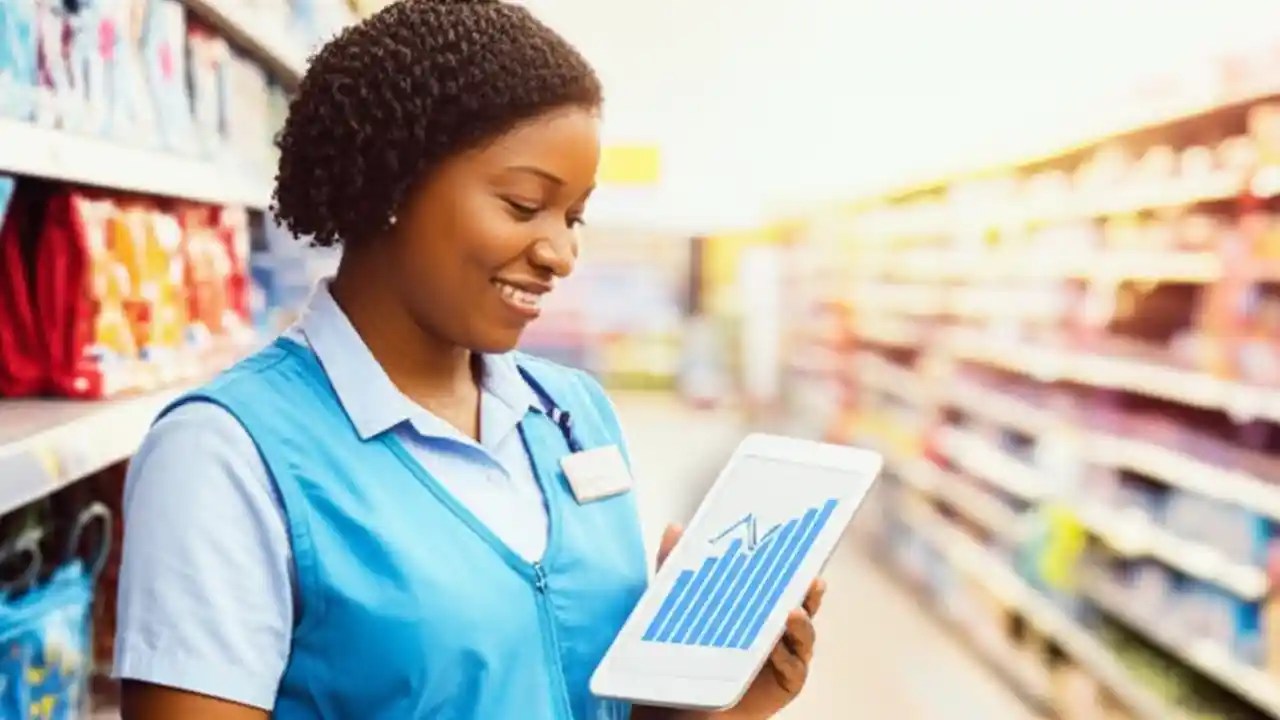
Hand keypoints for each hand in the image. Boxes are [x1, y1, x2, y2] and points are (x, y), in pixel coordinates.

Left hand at [656, 525, 824, 719]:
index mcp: (759, 604)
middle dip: (809, 590)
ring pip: (803, 634)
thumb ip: (675, 567)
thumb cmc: (686, 650)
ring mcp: (785, 654)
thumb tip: (674, 528)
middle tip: (810, 578)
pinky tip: (777, 650)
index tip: (800, 547)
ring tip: (792, 612)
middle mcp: (778, 627)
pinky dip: (787, 657)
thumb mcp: (677, 603)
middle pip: (802, 603)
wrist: (681, 699)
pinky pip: (793, 667)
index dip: (793, 564)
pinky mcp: (786, 681)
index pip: (782, 579)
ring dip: (802, 623)